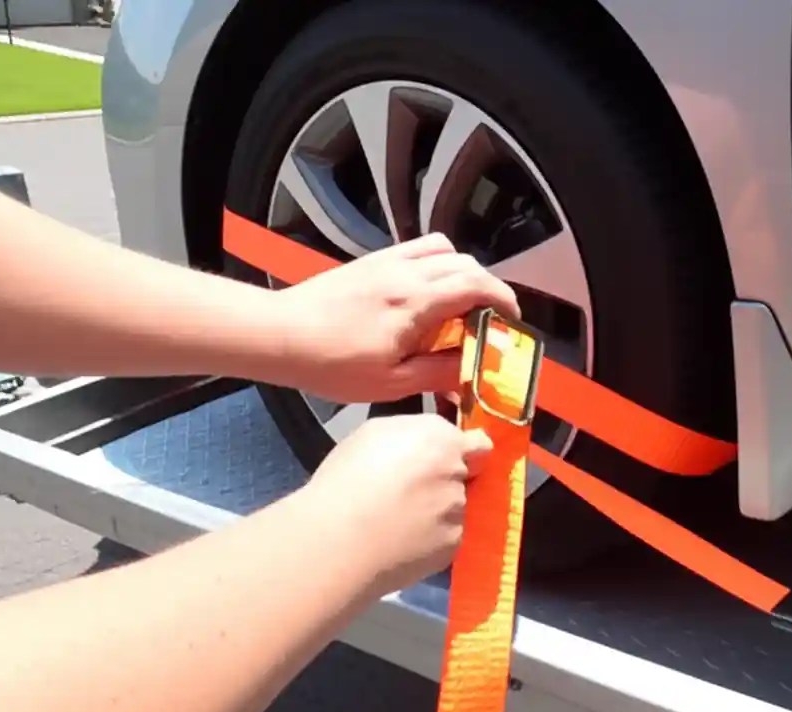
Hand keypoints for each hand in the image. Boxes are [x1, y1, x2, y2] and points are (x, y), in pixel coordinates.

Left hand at [269, 234, 518, 402]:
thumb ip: (439, 373)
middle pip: (468, 265)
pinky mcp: (372, 261)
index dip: (504, 301)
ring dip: (463, 275)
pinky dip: (437, 264)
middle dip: (487, 292)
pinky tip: (427, 294)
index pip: (479, 285)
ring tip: (458, 307)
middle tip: (486, 324)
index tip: (510, 322)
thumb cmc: (330, 363)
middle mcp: (407, 272)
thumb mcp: (391, 383)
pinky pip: (419, 249)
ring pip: (446, 252)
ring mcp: (388, 262)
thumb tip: (473, 371)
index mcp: (417, 302)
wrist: (280, 335)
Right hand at [304, 414, 491, 591]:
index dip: (463, 451)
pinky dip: (430, 539)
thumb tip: (429, 442)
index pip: (480, 443)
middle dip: (443, 481)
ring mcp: (457, 512)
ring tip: (398, 522)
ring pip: (453, 508)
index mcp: (441, 440)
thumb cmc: (347, 478)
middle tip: (408, 493)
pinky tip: (401, 543)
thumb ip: (414, 433)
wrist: (339, 540)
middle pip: (461, 476)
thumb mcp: (375, 433)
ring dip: (436, 512)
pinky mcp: (451, 546)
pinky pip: (445, 537)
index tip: (444, 459)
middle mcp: (457, 474)